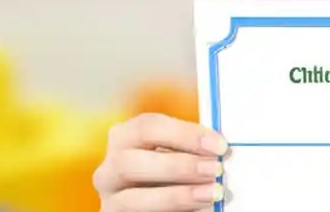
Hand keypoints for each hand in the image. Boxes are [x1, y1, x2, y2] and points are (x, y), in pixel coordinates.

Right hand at [94, 112, 229, 210]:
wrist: (154, 203)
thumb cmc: (168, 173)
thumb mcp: (174, 154)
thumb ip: (189, 150)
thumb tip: (221, 152)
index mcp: (124, 138)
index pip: (148, 126)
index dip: (186, 134)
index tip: (219, 145)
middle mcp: (109, 169)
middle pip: (133, 162)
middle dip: (179, 166)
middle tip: (215, 169)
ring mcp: (110, 199)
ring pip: (133, 199)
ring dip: (177, 196)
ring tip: (211, 193)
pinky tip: (200, 210)